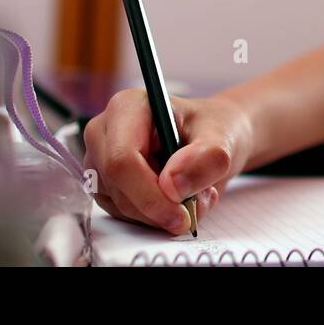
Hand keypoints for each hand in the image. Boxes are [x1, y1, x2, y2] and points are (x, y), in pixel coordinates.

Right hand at [82, 89, 256, 234]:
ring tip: (195, 194)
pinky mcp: (106, 183)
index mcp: (127, 107)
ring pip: (120, 205)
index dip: (149, 195)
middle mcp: (105, 131)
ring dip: (161, 213)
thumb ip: (206, 159)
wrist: (211, 138)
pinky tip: (177, 199)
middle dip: (159, 207)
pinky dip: (154, 216)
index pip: (122, 160)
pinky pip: (123, 214)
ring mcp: (101, 159)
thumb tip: (172, 186)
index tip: (181, 214)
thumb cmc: (212, 128)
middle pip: (118, 187)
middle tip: (197, 204)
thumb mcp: (222, 138)